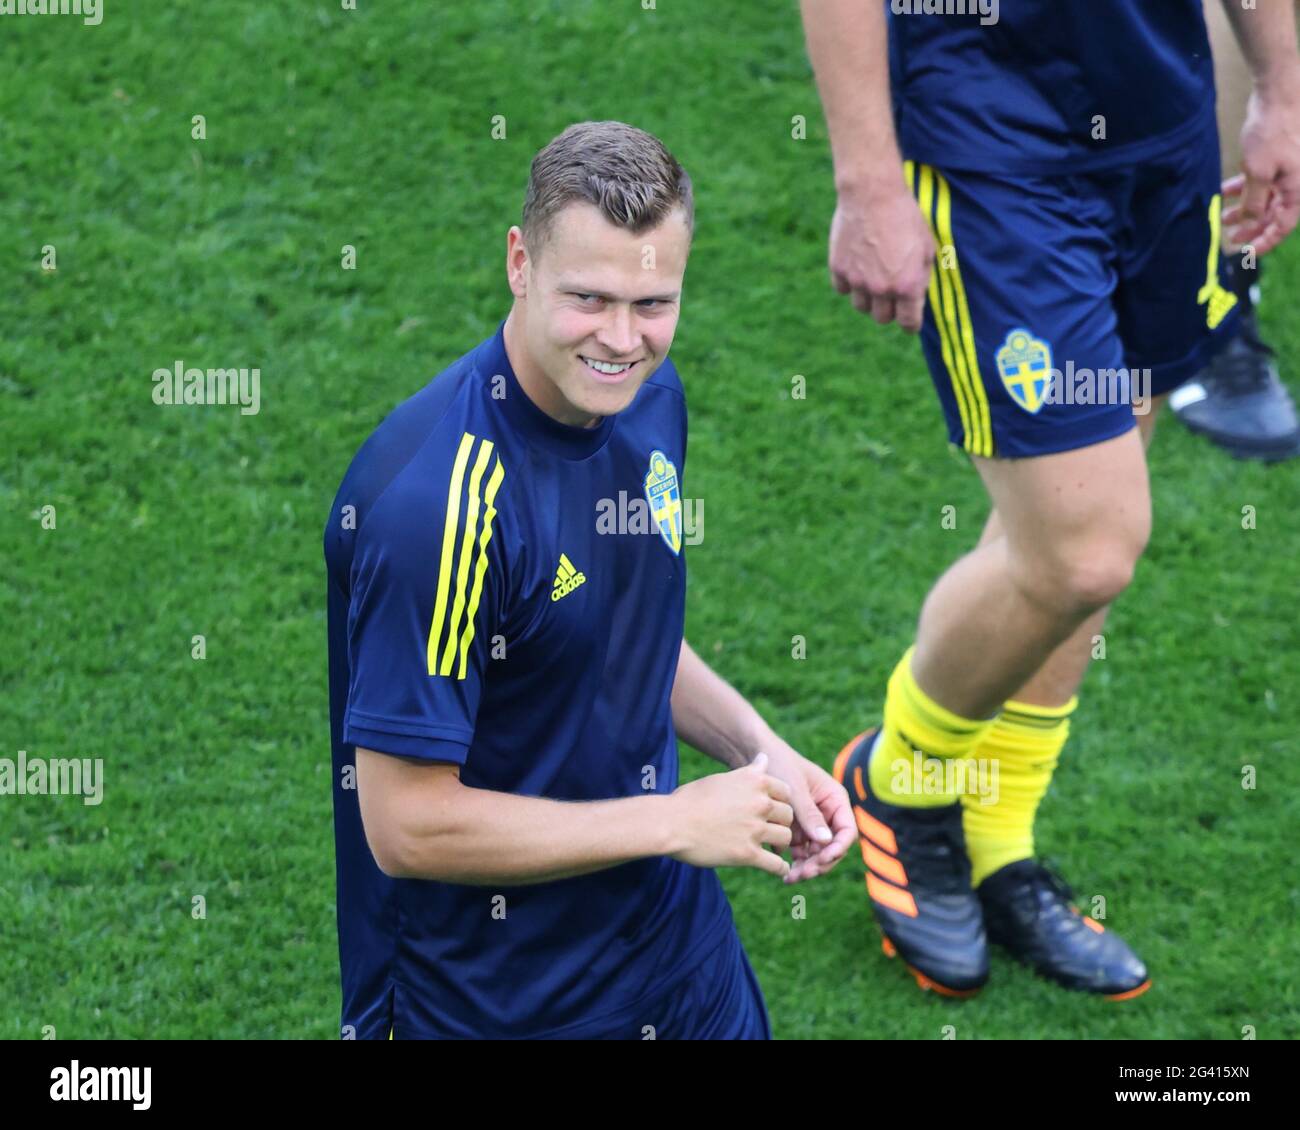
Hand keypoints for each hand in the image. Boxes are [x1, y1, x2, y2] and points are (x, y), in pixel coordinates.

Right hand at [668, 752, 793, 877]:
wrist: (671, 823)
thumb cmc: (692, 798)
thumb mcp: (722, 778)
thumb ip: (749, 772)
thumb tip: (764, 757)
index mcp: (755, 781)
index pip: (786, 792)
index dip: (780, 803)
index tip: (773, 811)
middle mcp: (760, 803)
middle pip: (788, 815)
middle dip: (781, 823)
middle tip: (771, 830)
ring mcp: (755, 829)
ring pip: (785, 838)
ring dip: (780, 844)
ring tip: (772, 848)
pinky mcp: (748, 854)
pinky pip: (776, 864)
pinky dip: (779, 868)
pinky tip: (777, 869)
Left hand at [754, 736, 855, 883]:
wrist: (753, 754)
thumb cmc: (778, 763)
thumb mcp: (794, 788)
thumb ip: (809, 814)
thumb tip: (825, 841)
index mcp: (835, 799)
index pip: (847, 831)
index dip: (838, 848)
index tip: (822, 859)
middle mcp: (827, 813)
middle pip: (832, 847)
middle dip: (820, 863)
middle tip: (801, 874)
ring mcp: (812, 822)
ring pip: (817, 853)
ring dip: (806, 867)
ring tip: (789, 876)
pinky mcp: (797, 829)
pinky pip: (801, 851)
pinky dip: (794, 861)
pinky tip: (781, 870)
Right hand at [828, 179, 933, 330]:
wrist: (872, 193)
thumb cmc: (905, 217)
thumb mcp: (926, 247)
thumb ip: (921, 278)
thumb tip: (915, 297)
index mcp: (907, 286)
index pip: (908, 323)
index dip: (911, 322)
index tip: (909, 318)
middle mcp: (881, 289)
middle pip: (882, 318)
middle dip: (889, 309)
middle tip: (891, 292)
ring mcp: (857, 281)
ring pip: (861, 307)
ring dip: (868, 298)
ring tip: (873, 276)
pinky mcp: (839, 269)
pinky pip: (843, 289)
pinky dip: (850, 283)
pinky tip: (858, 266)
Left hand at [1224, 83, 1299, 254]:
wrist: (1278, 96)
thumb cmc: (1272, 133)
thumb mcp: (1258, 173)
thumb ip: (1255, 201)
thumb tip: (1251, 221)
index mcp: (1298, 189)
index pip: (1284, 225)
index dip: (1266, 240)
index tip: (1248, 252)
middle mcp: (1295, 182)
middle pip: (1274, 213)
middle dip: (1251, 226)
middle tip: (1230, 237)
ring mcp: (1286, 170)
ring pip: (1265, 198)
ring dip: (1244, 208)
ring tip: (1223, 217)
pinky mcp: (1276, 159)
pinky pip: (1261, 181)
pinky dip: (1244, 188)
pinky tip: (1224, 191)